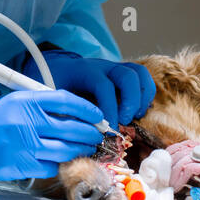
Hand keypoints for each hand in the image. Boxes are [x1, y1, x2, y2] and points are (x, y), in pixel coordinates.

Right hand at [0, 89, 104, 179]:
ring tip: (84, 148)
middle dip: (90, 134)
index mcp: (27, 101)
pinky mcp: (22, 165)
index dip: (87, 109)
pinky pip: (51, 166)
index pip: (66, 101)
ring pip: (66, 150)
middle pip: (72, 129)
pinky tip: (59, 160)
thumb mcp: (17, 102)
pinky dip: (58, 164)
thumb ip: (43, 106)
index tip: (98, 115)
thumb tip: (77, 115)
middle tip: (96, 136)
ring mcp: (26, 145)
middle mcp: (28, 122)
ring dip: (80, 150)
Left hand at [23, 50, 155, 127]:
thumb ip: (67, 111)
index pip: (103, 85)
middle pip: (127, 75)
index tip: (107, 127)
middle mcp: (102, 66)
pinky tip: (136, 111)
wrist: (55, 66)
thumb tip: (80, 133)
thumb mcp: (54, 96)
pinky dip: (145, 94)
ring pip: (139, 73)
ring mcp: (114, 68)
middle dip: (130, 101)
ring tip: (134, 116)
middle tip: (123, 121)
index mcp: (84, 71)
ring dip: (142, 96)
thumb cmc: (53, 84)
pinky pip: (142, 77)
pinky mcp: (121, 73)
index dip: (109, 108)